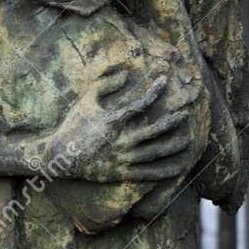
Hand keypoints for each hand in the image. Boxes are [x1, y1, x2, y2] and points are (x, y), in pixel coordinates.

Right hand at [46, 65, 193, 183]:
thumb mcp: (86, 100)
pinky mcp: (120, 173)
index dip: (154, 91)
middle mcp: (119, 141)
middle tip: (185, 115)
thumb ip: (105, 85)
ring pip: (155, 153)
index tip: (164, 80)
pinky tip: (177, 168)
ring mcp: (121, 158)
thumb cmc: (74, 125)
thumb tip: (125, 74)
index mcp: (112, 121)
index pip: (140, 104)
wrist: (60, 156)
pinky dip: (164, 171)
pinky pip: (147, 174)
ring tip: (188, 140)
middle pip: (154, 131)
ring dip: (173, 146)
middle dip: (173, 122)